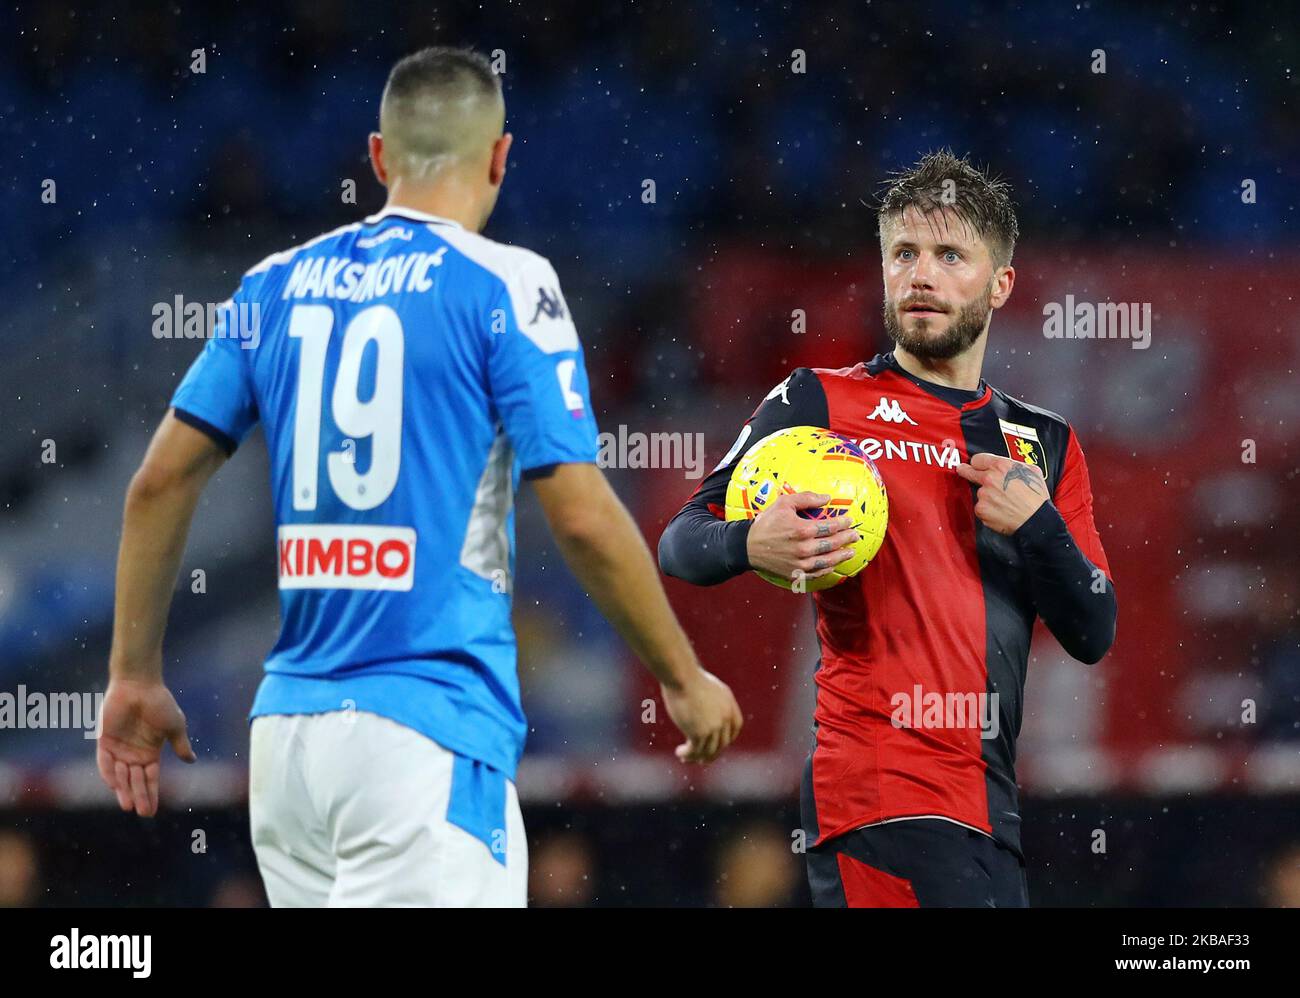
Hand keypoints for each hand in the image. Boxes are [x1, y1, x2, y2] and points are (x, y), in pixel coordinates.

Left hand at [96, 677, 195, 815]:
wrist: (139, 685)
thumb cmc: (160, 703)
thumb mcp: (175, 726)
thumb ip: (180, 745)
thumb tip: (191, 760)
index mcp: (150, 752)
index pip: (150, 778)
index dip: (152, 794)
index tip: (152, 811)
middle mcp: (133, 753)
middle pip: (135, 780)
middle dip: (139, 796)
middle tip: (142, 812)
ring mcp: (118, 748)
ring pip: (120, 775)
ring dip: (124, 789)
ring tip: (128, 804)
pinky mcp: (104, 740)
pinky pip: (104, 762)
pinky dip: (108, 774)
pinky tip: (114, 785)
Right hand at [661, 670, 742, 763]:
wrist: (681, 676)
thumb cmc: (687, 676)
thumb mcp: (705, 686)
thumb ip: (709, 699)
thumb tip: (703, 710)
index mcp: (729, 703)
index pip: (735, 727)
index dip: (727, 738)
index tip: (716, 745)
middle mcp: (725, 717)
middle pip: (722, 743)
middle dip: (711, 753)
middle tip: (700, 758)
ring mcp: (714, 726)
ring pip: (709, 750)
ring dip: (697, 757)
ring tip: (684, 757)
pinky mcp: (700, 732)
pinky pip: (695, 750)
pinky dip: (688, 754)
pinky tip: (679, 752)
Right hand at [745, 491, 859, 583]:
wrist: (748, 546)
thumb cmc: (766, 523)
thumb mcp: (784, 504)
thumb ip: (806, 498)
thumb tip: (827, 498)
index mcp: (802, 530)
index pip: (830, 527)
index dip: (843, 523)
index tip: (849, 521)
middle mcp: (804, 548)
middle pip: (832, 544)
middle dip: (847, 539)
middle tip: (855, 536)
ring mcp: (800, 564)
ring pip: (828, 561)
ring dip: (841, 556)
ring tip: (850, 552)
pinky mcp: (795, 574)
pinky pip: (816, 573)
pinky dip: (827, 569)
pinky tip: (833, 565)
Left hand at [954, 452, 1048, 535]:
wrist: (1036, 520)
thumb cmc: (1036, 496)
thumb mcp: (1031, 470)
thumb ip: (1013, 464)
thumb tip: (1004, 464)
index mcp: (1001, 466)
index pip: (978, 459)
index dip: (978, 463)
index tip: (974, 465)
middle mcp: (989, 479)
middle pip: (968, 472)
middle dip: (965, 470)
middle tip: (962, 470)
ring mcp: (983, 495)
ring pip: (979, 493)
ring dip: (987, 496)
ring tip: (1003, 503)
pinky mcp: (981, 510)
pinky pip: (981, 507)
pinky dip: (988, 510)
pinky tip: (1000, 511)